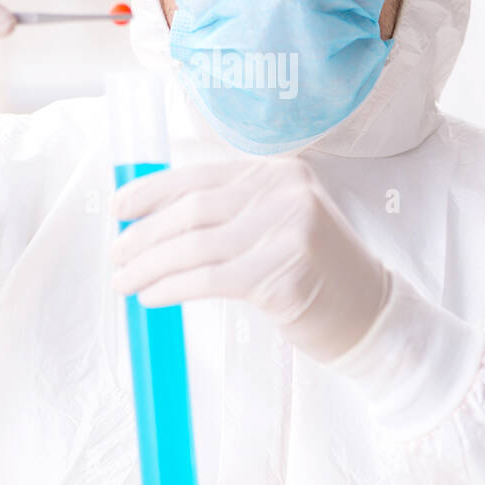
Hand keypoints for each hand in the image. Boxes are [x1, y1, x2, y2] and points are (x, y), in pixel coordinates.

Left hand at [110, 158, 390, 362]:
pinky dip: (172, 288)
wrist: (369, 313)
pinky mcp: (285, 272)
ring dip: (149, 266)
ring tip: (125, 282)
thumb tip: (152, 218)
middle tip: (116, 256)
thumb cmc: (312, 272)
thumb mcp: (276, 224)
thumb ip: (229, 212)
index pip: (201, 176)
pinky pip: (210, 279)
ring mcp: (289, 230)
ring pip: (195, 246)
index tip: (118, 209)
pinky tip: (153, 297)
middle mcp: (285, 192)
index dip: (152, 191)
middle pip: (193, 211)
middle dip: (144, 235)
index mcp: (279, 172)